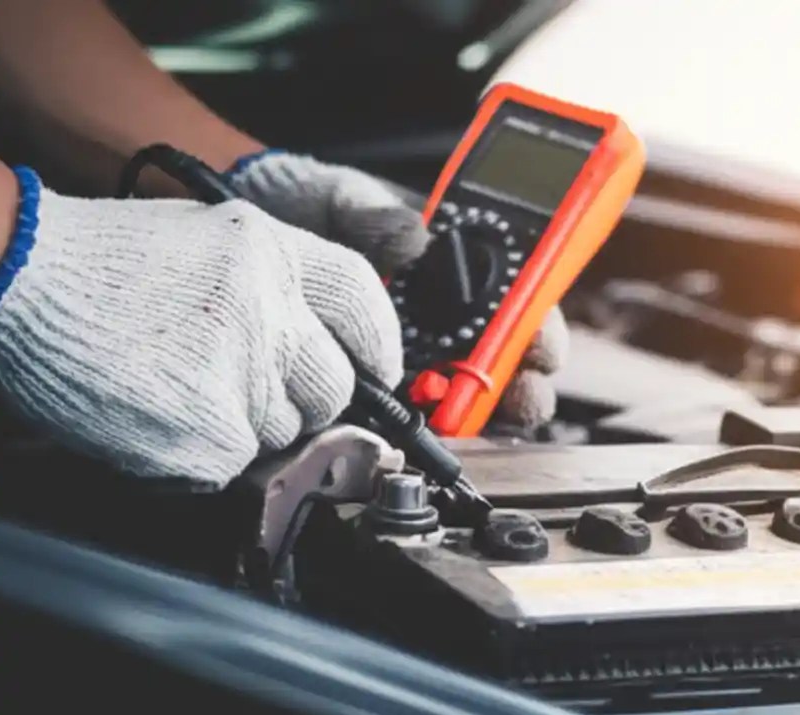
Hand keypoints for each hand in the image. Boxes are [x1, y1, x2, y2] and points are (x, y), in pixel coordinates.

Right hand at [0, 167, 401, 487]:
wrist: (21, 277)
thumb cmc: (101, 263)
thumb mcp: (207, 240)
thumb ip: (273, 285)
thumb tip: (326, 347)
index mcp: (273, 252)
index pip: (362, 302)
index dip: (380, 345)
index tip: (379, 372)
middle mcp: (269, 309)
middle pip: (335, 386)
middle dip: (304, 399)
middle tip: (248, 387)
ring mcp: (241, 373)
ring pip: (281, 431)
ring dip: (244, 425)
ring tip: (180, 385)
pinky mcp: (208, 431)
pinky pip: (231, 463)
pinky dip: (199, 454)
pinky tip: (158, 413)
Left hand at [226, 150, 567, 429]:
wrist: (258, 234)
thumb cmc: (315, 210)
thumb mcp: (347, 199)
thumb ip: (378, 214)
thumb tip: (413, 238)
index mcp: (463, 263)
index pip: (524, 297)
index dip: (540, 325)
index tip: (541, 346)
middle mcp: (454, 313)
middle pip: (509, 357)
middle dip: (522, 382)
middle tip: (518, 397)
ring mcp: (423, 353)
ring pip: (474, 394)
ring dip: (484, 412)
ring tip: (471, 419)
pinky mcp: (386, 386)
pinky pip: (420, 414)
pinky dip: (433, 425)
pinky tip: (430, 429)